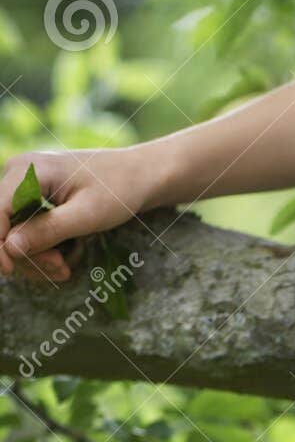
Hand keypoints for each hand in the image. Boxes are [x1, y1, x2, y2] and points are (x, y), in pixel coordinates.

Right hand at [0, 148, 163, 283]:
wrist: (136, 176)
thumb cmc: (117, 190)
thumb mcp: (86, 216)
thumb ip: (48, 231)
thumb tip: (9, 248)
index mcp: (27, 170)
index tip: (9, 270)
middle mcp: (18, 174)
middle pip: (3, 227)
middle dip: (28, 255)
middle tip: (62, 269)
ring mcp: (23, 187)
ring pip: (14, 234)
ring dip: (37, 258)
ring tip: (66, 267)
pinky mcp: (32, 200)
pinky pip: (26, 232)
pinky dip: (43, 251)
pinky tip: (64, 258)